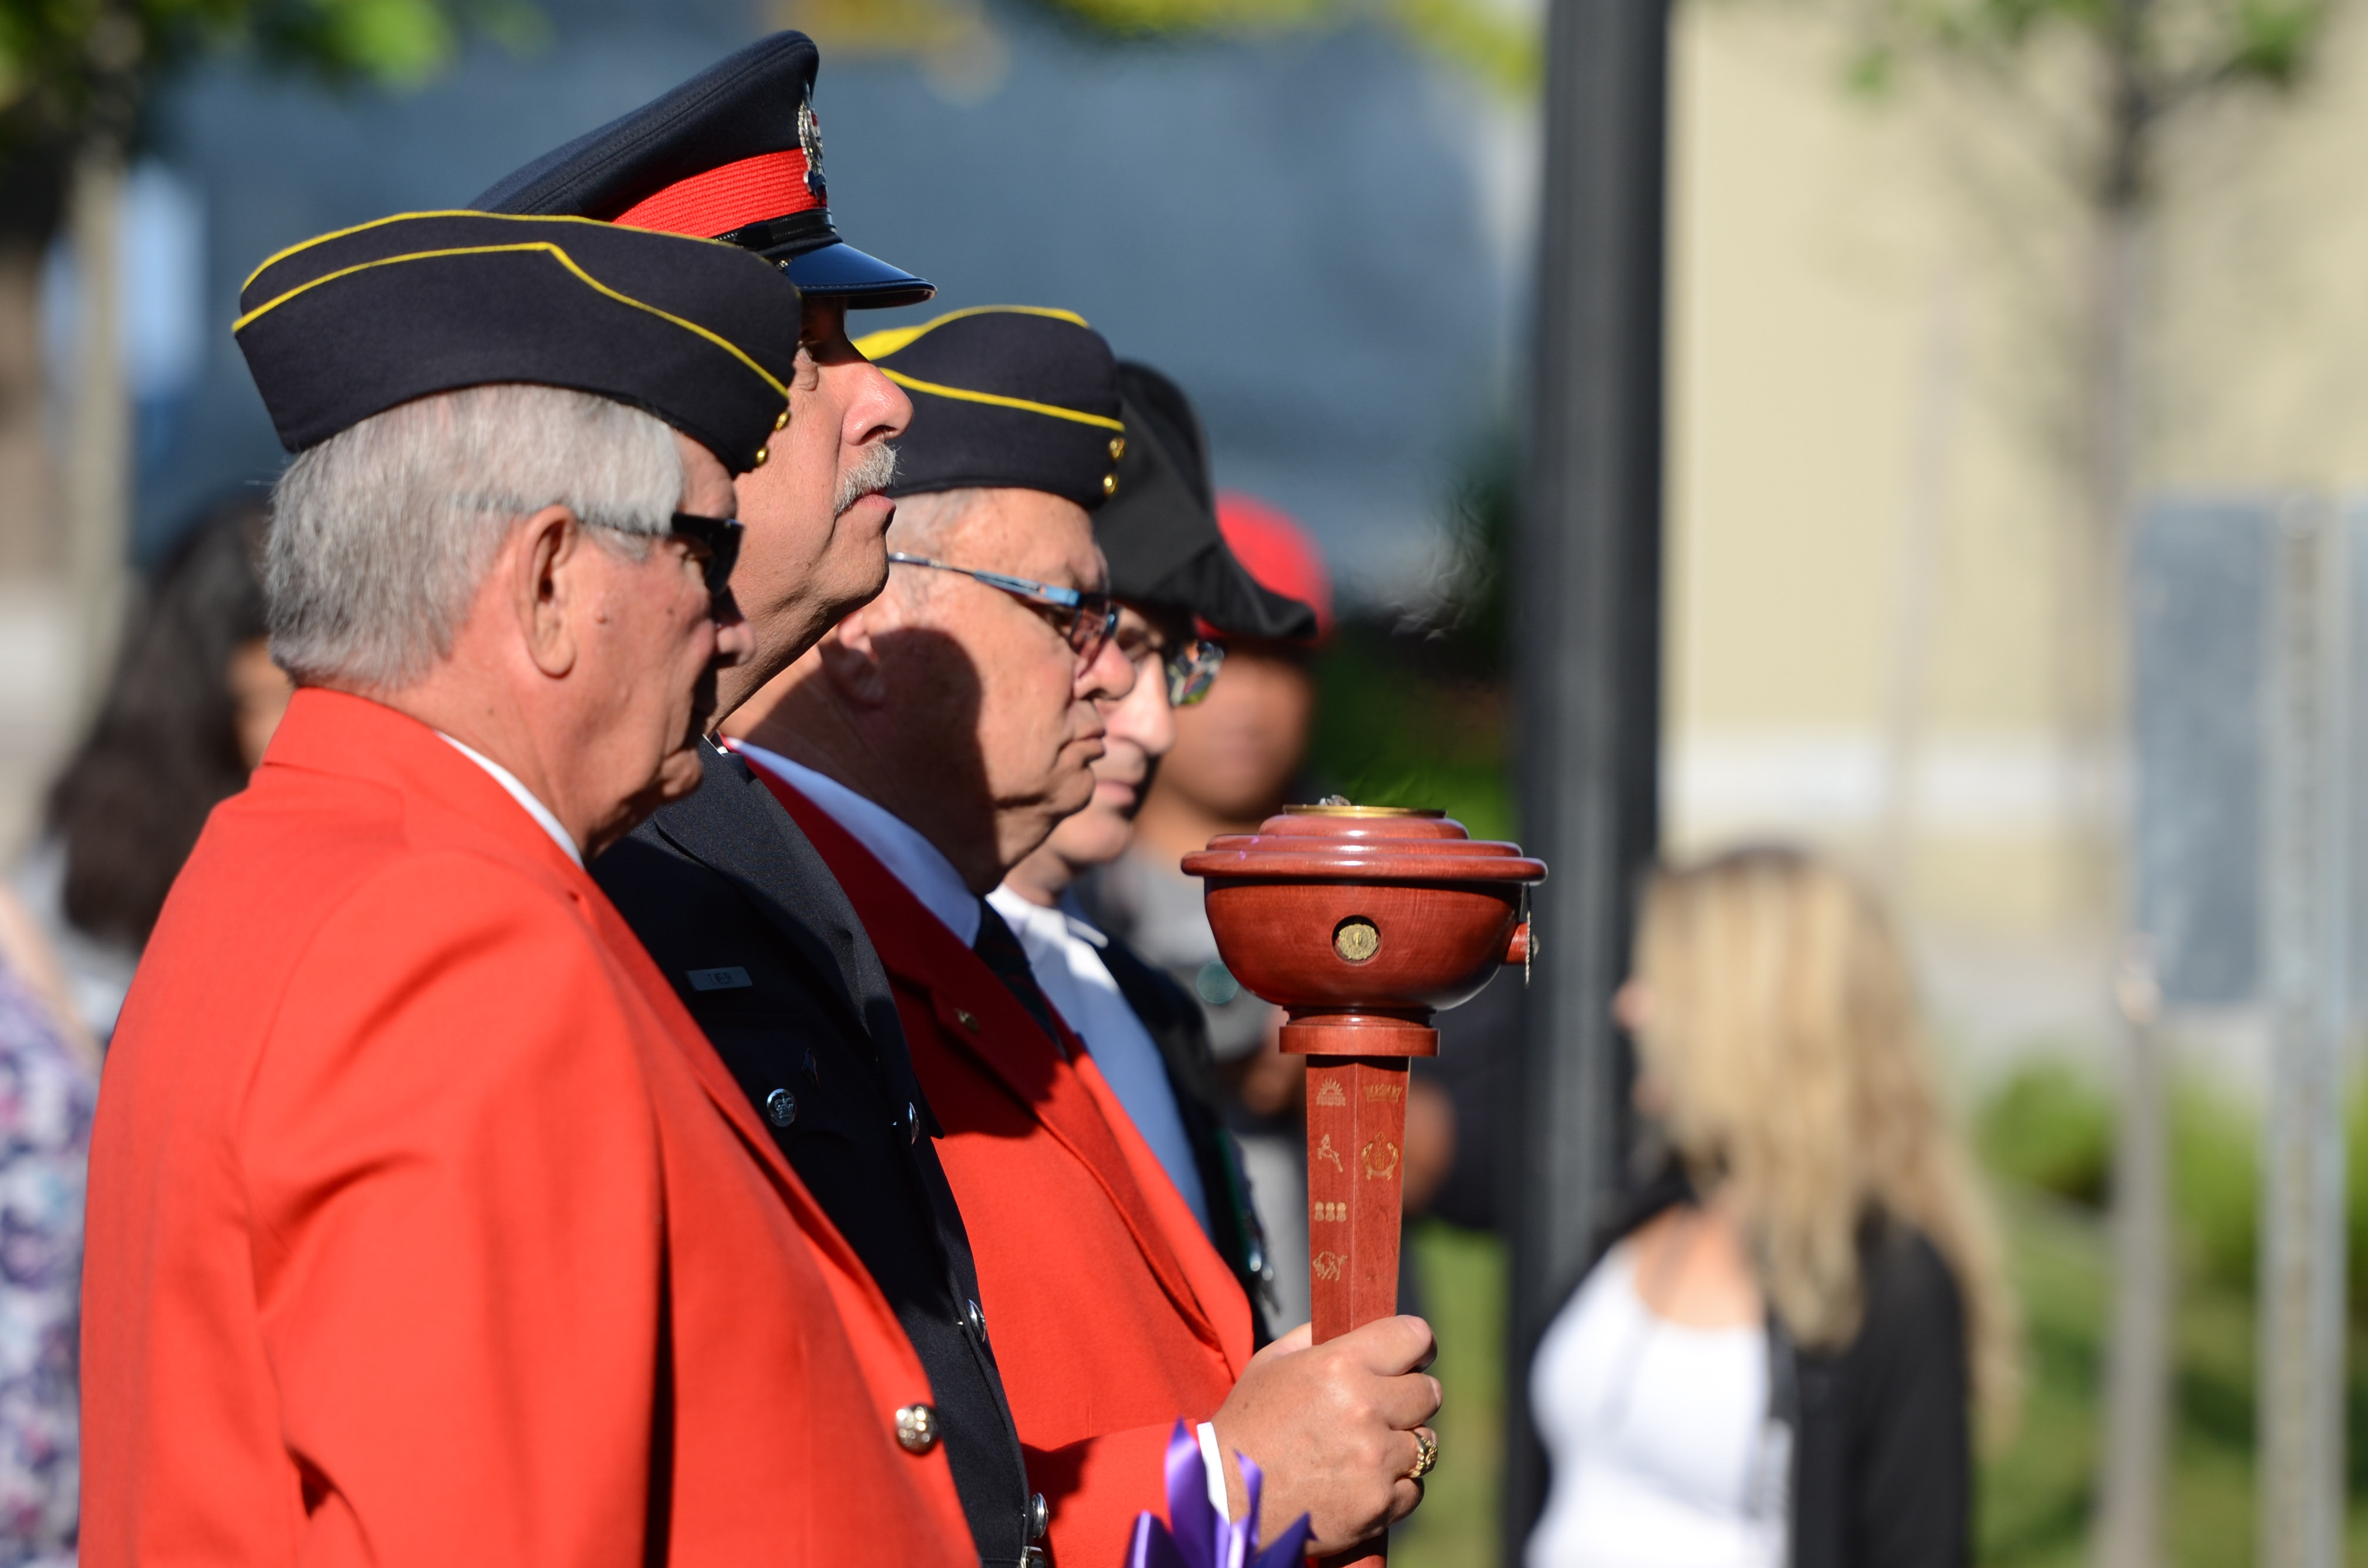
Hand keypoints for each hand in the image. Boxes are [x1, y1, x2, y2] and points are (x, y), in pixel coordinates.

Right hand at [1206, 1315, 1440, 1551]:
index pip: (1415, 1336)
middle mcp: (1364, 1408)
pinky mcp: (1379, 1503)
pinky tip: (1362, 1483)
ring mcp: (1374, 1459)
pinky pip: (1414, 1489)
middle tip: (1385, 1408)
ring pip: (1426, 1444)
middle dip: (1411, 1398)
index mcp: (1339, 1365)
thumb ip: (1317, 1336)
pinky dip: (1394, 1488)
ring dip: (1403, 1445)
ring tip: (1368, 1450)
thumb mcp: (1271, 1364)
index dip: (1417, 1345)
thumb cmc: (1246, 1427)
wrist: (1226, 1500)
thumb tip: (1357, 1324)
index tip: (1413, 1356)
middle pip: (1430, 1393)